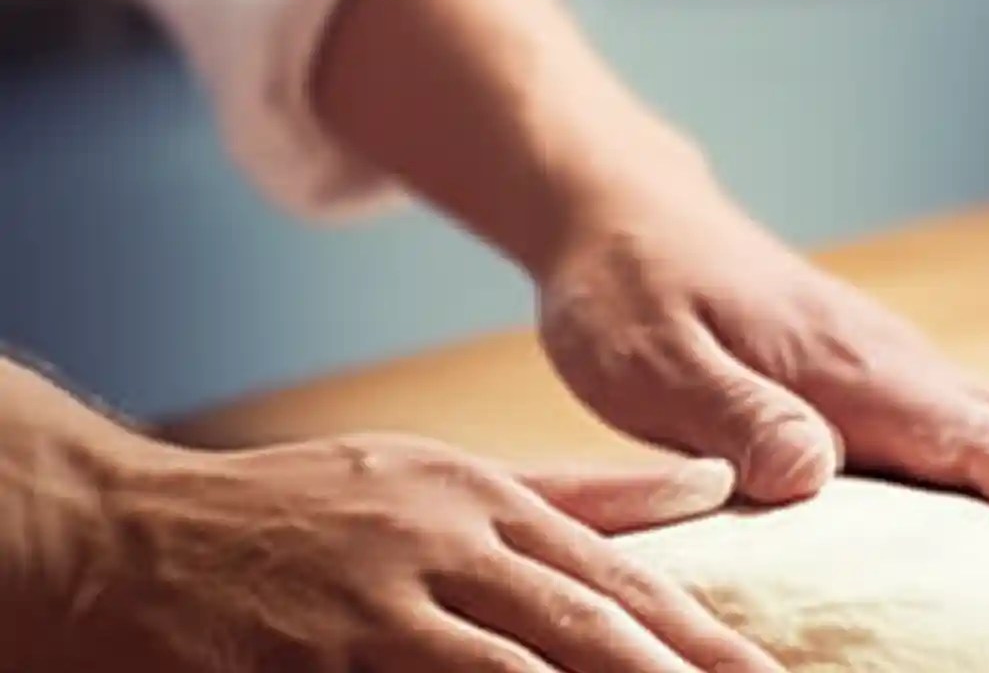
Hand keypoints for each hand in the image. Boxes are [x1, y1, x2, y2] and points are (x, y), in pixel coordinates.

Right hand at [49, 434, 781, 672]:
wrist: (140, 534)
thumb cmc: (306, 509)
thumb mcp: (439, 478)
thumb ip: (574, 492)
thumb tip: (703, 485)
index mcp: (480, 498)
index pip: (615, 574)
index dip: (698, 634)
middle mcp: (442, 544)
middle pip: (587, 624)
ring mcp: (378, 606)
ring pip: (517, 670)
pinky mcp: (319, 660)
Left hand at [536, 174, 988, 618]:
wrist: (625, 217)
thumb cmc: (628, 291)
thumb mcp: (651, 362)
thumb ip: (734, 417)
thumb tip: (815, 477)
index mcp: (851, 368)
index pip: (982, 443)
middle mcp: (891, 364)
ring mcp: (889, 367)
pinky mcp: (872, 378)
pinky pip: (982, 428)